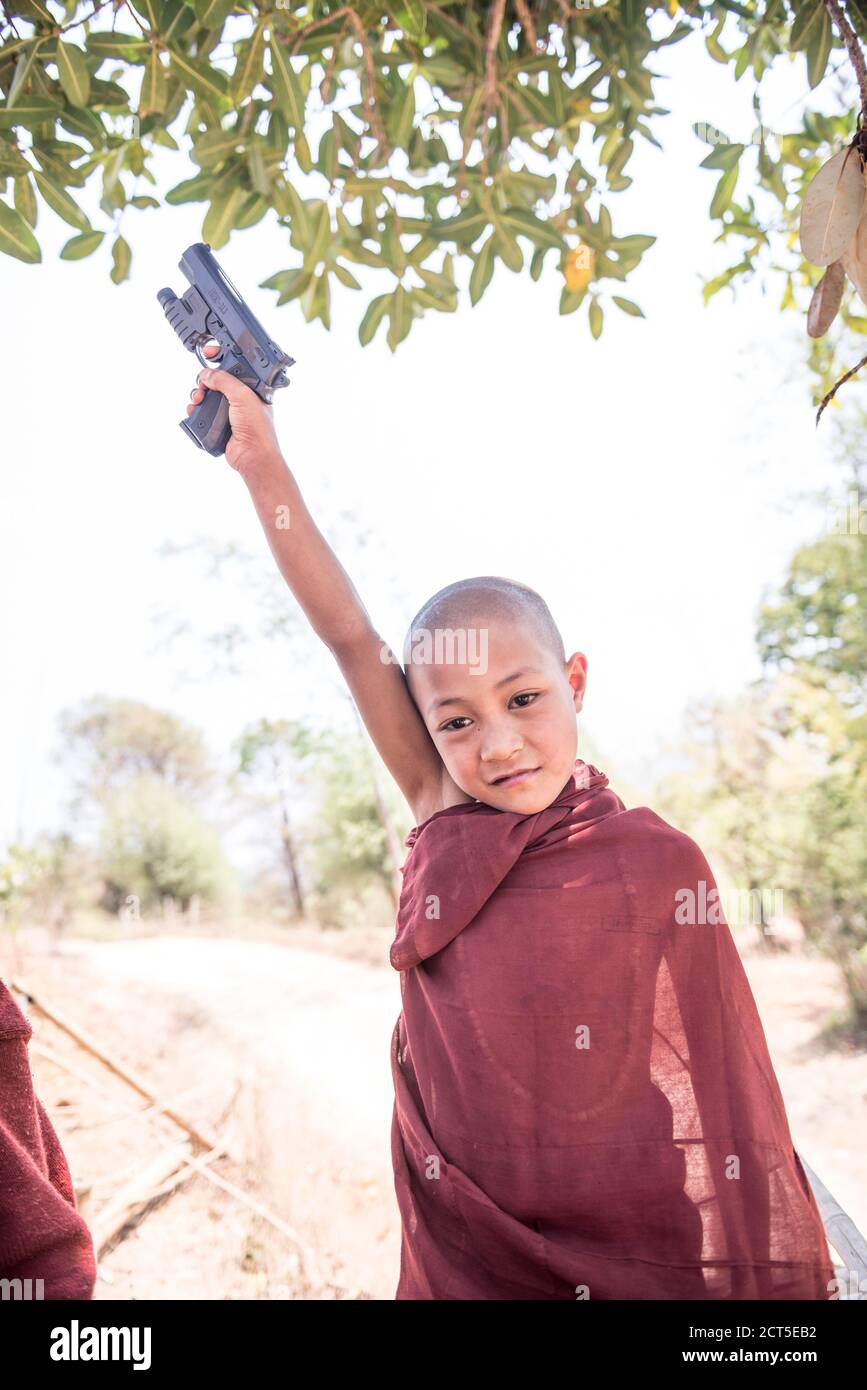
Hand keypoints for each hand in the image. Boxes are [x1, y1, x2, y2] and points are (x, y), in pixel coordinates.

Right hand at [186, 341, 283, 477]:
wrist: (252, 457)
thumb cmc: (257, 429)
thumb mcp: (243, 396)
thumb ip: (224, 380)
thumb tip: (207, 374)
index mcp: (252, 388)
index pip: (235, 366)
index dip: (222, 357)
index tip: (209, 352)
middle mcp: (241, 398)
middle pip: (217, 381)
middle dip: (205, 381)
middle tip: (202, 386)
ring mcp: (230, 412)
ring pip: (207, 397)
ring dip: (198, 396)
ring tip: (197, 401)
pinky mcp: (219, 424)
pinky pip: (203, 413)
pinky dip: (196, 411)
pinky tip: (193, 411)